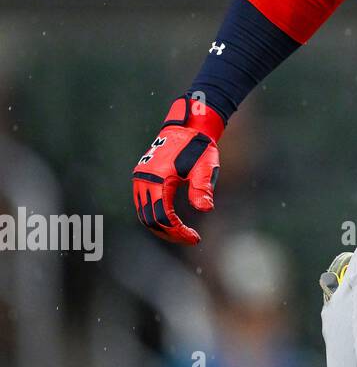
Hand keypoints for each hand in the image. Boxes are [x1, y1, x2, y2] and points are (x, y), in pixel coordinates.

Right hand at [132, 95, 224, 244]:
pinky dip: (154, 215)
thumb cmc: (199, 147)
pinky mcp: (141, 177)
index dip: (178, 232)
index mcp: (158, 179)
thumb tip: (205, 209)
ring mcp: (140, 178)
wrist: (187, 128)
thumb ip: (203, 187)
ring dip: (160, 227)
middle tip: (189, 239)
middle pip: (149, 219)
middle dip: (169, 233)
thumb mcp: (205, 167)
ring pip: (143, 213)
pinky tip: (171, 221)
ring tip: (181, 233)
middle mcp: (144, 180)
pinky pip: (143, 204)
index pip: (163, 216)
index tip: (195, 238)